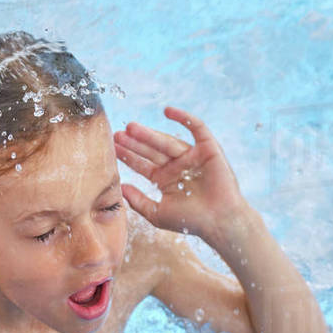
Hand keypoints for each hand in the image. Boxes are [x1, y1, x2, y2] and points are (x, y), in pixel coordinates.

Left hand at [114, 106, 244, 241]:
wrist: (220, 221)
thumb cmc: (190, 221)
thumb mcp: (157, 214)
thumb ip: (138, 201)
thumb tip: (120, 188)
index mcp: (165, 179)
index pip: (142, 164)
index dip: (128, 156)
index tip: (113, 147)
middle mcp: (177, 165)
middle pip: (151, 151)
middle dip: (135, 143)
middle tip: (117, 134)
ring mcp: (192, 156)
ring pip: (167, 141)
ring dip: (150, 134)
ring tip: (131, 127)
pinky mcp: (208, 148)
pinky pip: (197, 128)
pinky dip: (184, 118)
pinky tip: (167, 111)